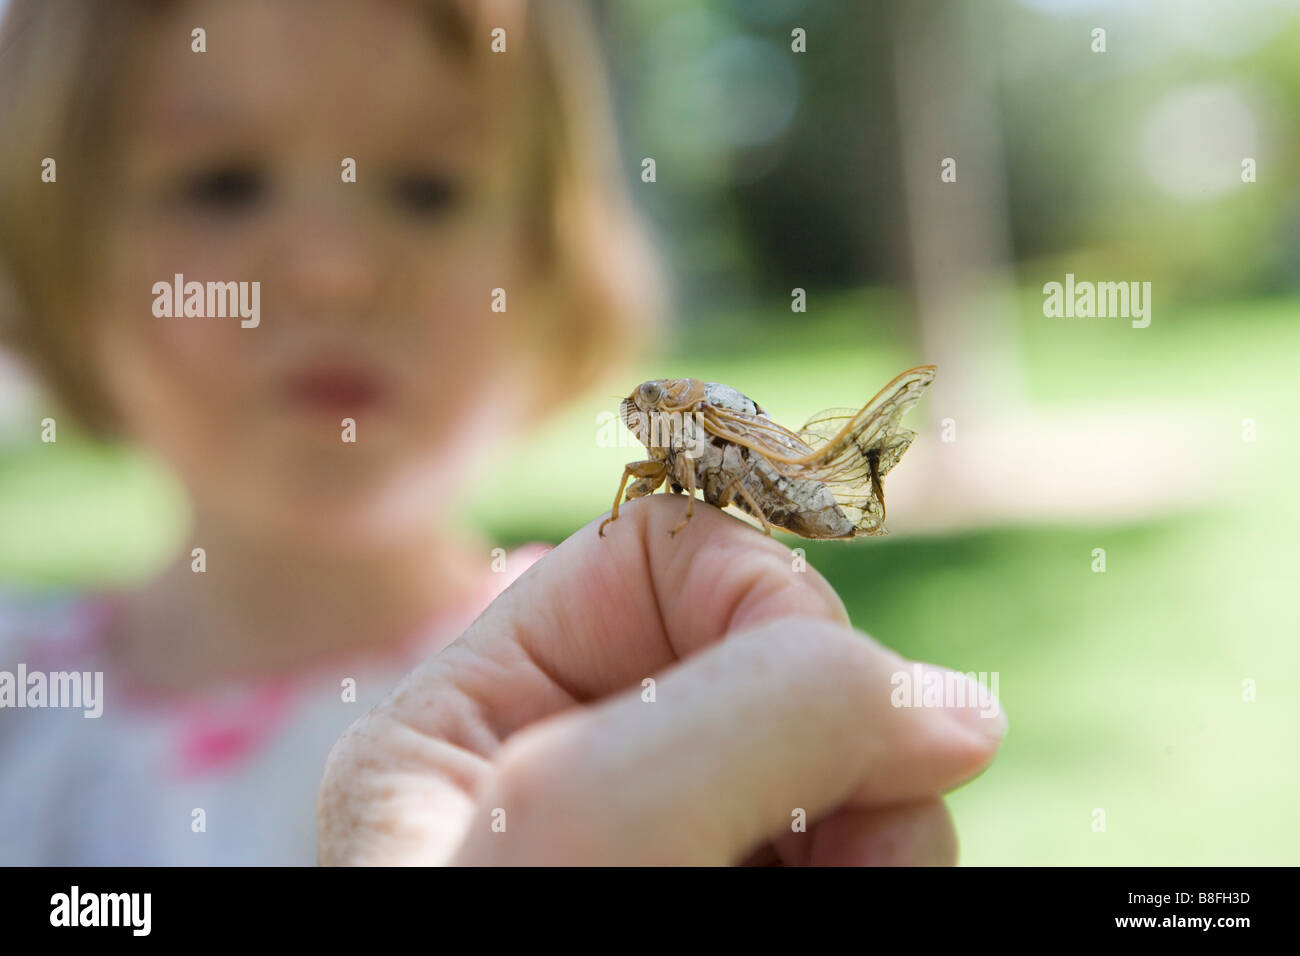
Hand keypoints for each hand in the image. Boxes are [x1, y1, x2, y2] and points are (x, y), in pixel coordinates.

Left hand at [317, 495, 1005, 864]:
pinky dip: (890, 864)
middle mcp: (574, 775)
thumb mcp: (573, 836)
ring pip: (840, 758)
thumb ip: (755, 716)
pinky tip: (865, 889)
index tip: (817, 703)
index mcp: (475, 716)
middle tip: (860, 836)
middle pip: (773, 654)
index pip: (666, 552)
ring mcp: (671, 844)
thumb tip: (957, 704)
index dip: (765, 601)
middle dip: (849, 722)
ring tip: (864, 879)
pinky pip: (863, 841)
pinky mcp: (750, 886)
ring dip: (893, 816)